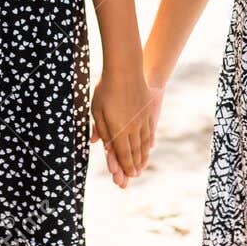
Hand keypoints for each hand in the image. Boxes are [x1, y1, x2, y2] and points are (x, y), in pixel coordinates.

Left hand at [91, 69, 154, 184]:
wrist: (125, 69)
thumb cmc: (106, 88)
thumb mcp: (97, 109)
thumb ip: (101, 128)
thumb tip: (101, 144)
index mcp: (118, 129)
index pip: (122, 154)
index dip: (125, 167)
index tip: (127, 176)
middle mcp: (132, 128)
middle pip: (134, 151)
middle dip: (134, 165)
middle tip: (134, 175)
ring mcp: (142, 120)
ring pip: (143, 143)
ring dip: (143, 156)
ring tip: (142, 165)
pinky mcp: (147, 112)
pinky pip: (149, 132)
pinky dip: (148, 142)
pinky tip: (149, 147)